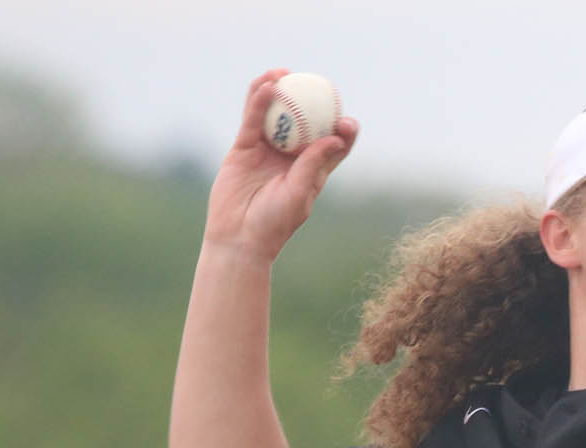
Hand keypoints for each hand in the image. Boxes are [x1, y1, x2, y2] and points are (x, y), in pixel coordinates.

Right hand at [201, 69, 358, 261]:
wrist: (238, 237)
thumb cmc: (274, 223)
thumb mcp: (299, 194)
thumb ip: (313, 164)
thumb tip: (336, 138)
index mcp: (312, 171)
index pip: (332, 146)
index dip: (343, 131)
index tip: (348, 121)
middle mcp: (291, 157)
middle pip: (304, 122)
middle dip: (312, 101)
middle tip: (319, 85)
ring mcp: (266, 150)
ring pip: (275, 115)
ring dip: (280, 91)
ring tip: (286, 73)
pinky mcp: (244, 148)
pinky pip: (252, 120)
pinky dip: (259, 101)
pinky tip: (267, 86)